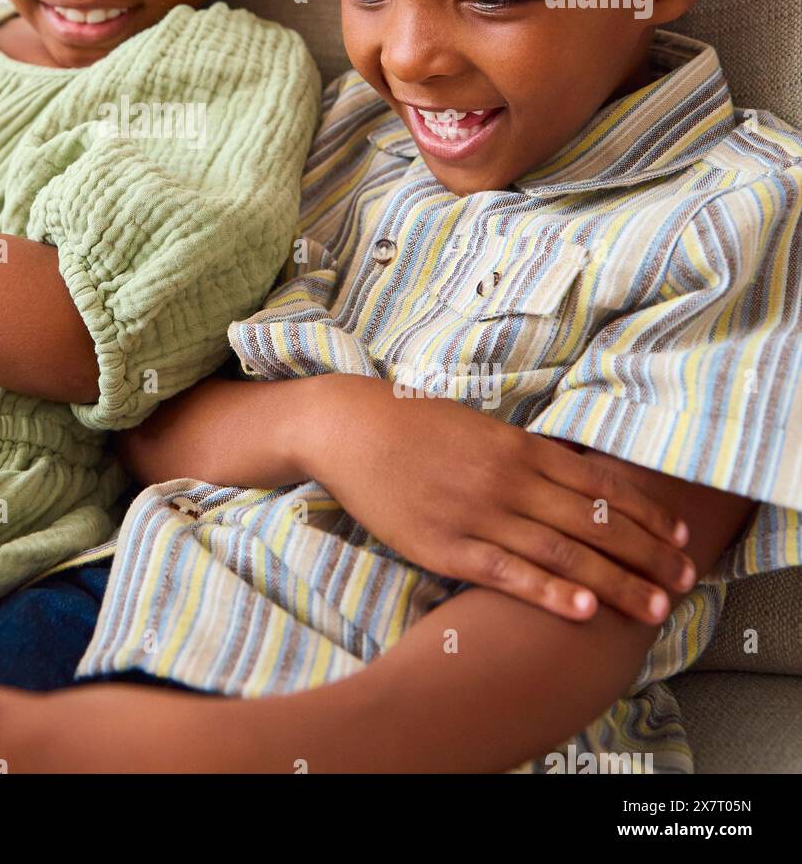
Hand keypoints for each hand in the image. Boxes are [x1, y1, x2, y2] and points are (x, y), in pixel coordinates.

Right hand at [312, 380, 696, 625]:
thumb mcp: (477, 425)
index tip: (679, 534)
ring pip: (560, 552)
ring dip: (614, 582)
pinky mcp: (443, 545)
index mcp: (517, 446)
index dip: (644, 511)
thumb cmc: (411, 424)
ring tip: (653, 606)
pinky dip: (548, 592)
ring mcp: (476, 514)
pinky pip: (507, 573)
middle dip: (645, 553)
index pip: (598, 482)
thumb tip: (572, 472)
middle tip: (685, 579)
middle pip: (592, 521)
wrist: (348, 428)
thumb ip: (523, 452)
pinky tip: (582, 610)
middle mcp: (507, 479)